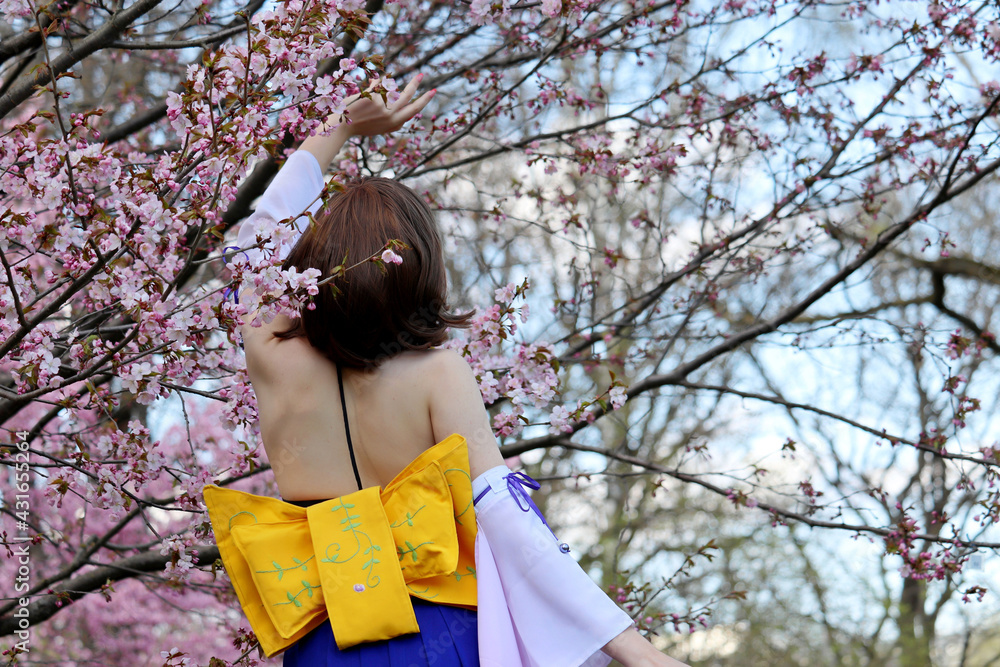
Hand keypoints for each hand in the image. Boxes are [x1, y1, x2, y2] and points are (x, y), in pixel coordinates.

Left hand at [301, 74, 434, 169]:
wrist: (341, 126)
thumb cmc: (359, 127)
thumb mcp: (380, 128)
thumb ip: (393, 122)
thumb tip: (406, 109)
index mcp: (393, 123)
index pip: (413, 110)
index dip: (424, 101)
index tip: (432, 91)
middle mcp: (390, 115)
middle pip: (408, 96)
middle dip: (416, 85)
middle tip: (422, 75)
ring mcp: (381, 105)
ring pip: (393, 88)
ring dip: (391, 81)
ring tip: (379, 84)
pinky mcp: (372, 96)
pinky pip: (379, 83)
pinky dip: (377, 81)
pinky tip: (374, 79)